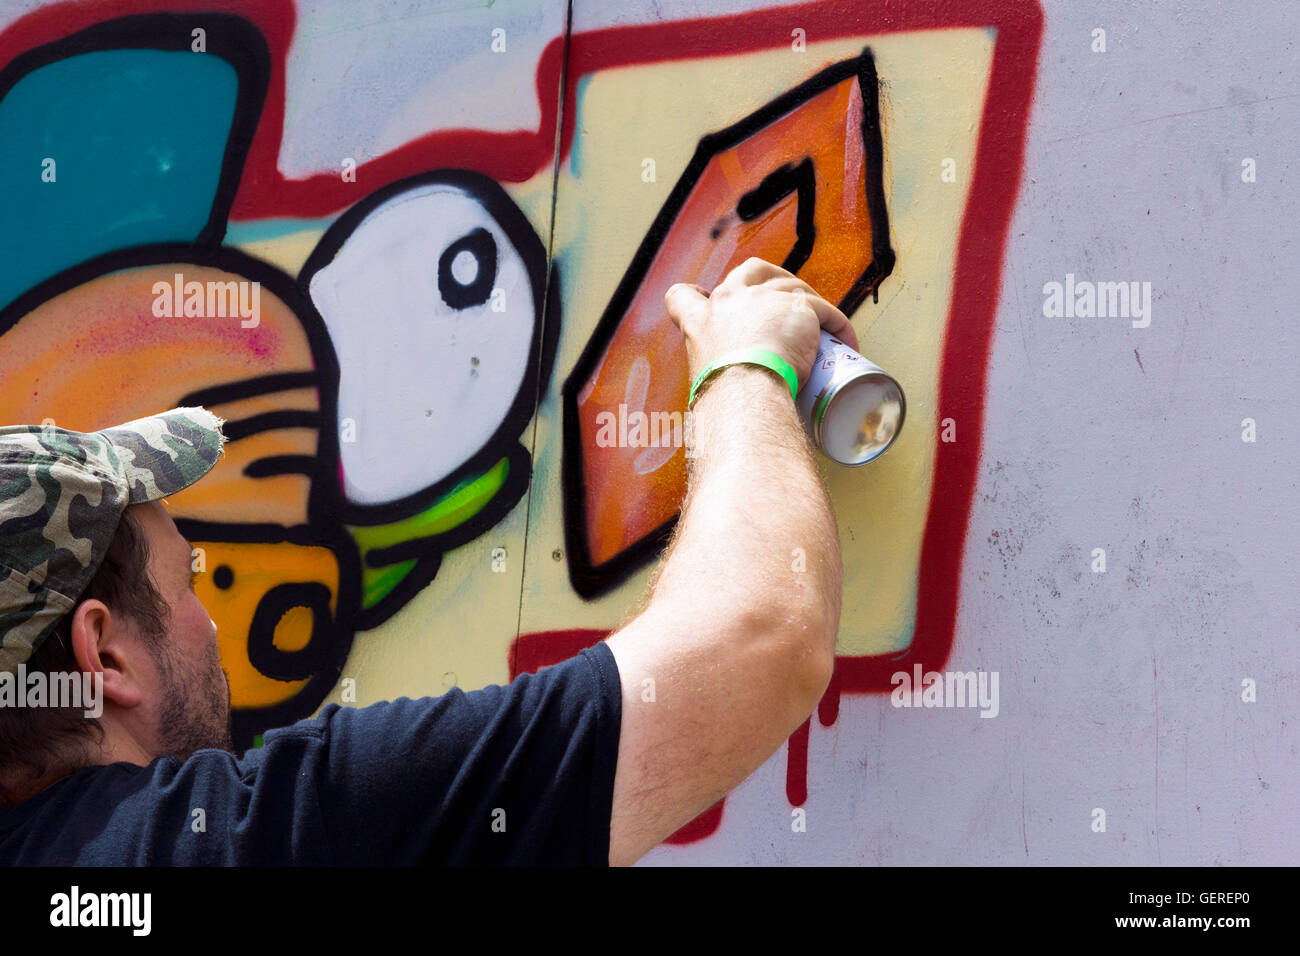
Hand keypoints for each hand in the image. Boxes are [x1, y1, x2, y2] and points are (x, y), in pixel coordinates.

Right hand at [664, 257, 858, 391]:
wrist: (744, 393)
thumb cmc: (724, 399)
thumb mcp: (706, 387)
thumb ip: (714, 389)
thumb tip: (718, 422)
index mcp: (700, 321)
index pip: (683, 297)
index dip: (695, 295)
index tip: (704, 297)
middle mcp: (730, 300)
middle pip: (752, 270)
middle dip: (772, 276)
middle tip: (789, 299)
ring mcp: (765, 299)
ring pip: (795, 287)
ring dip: (812, 305)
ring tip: (825, 330)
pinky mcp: (799, 308)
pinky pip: (826, 311)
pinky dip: (838, 325)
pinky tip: (846, 340)